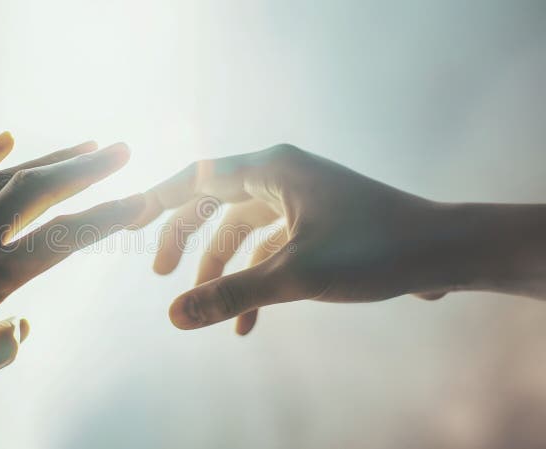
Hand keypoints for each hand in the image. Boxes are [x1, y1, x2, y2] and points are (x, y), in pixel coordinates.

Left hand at [0, 132, 145, 447]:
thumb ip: (3, 347)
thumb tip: (23, 325)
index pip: (57, 242)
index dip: (102, 219)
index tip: (135, 202)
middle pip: (34, 195)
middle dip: (83, 170)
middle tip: (120, 151)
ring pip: (0, 183)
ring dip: (46, 162)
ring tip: (84, 147)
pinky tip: (5, 139)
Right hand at [145, 144, 543, 332]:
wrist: (442, 252)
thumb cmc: (374, 249)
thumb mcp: (295, 274)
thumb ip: (231, 293)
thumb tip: (173, 315)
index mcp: (272, 169)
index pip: (198, 177)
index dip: (158, 198)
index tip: (127, 220)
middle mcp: (281, 176)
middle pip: (215, 203)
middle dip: (186, 239)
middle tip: (160, 272)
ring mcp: (299, 199)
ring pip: (242, 229)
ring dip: (223, 268)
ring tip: (208, 308)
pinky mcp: (315, 223)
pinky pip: (270, 247)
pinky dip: (255, 278)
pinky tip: (248, 323)